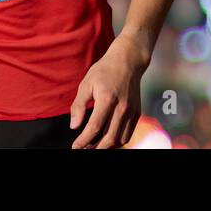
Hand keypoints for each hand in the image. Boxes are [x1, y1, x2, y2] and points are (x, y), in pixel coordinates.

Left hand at [69, 34, 147, 148]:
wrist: (128, 61)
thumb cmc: (104, 71)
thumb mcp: (86, 83)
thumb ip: (78, 106)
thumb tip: (74, 126)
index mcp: (107, 99)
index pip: (95, 127)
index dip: (83, 140)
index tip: (75, 147)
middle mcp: (122, 107)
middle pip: (109, 138)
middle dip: (95, 148)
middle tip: (83, 149)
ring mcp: (131, 111)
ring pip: (120, 139)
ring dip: (107, 146)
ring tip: (94, 146)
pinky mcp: (137, 113)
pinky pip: (128, 134)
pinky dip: (117, 141)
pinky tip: (107, 139)